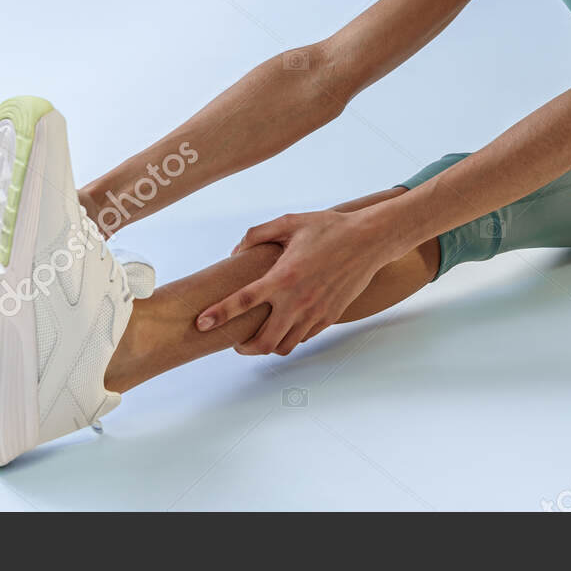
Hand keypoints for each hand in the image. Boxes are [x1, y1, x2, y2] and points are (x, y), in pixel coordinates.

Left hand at [199, 209, 400, 355]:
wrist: (369, 240)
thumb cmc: (328, 228)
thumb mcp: (289, 222)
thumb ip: (257, 234)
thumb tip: (235, 251)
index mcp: (283, 276)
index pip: (243, 301)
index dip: (219, 314)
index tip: (201, 323)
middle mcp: (297, 300)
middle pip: (263, 341)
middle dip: (244, 348)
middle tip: (236, 342)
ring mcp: (315, 312)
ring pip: (284, 346)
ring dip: (267, 347)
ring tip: (259, 338)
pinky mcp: (329, 317)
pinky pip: (303, 338)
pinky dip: (289, 338)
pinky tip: (285, 327)